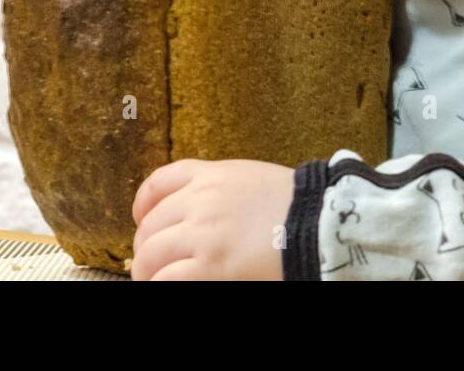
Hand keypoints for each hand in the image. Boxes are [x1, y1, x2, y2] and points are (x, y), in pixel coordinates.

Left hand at [129, 158, 296, 280]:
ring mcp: (202, 233)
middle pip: (150, 224)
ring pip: (150, 254)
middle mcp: (200, 200)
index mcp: (212, 175)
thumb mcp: (253, 179)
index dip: (144, 205)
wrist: (320, 222)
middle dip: (146, 246)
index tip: (143, 220)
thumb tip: (200, 212)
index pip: (159, 182)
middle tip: (153, 264)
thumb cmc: (296, 205)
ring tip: (154, 281)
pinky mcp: (210, 265)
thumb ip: (221, 188)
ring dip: (148, 272)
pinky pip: (165, 279)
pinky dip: (159, 284)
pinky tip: (165, 287)